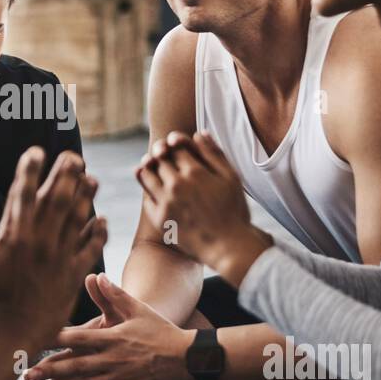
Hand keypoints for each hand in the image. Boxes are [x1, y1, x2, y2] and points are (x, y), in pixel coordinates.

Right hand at [0, 148, 106, 335]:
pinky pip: (90, 247)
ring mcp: (59, 256)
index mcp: (14, 235)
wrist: (11, 334)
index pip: (23, 193)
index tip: (36, 150)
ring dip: (85, 195)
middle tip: (73, 156)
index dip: (30, 169)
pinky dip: (97, 231)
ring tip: (91, 178)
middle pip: (56, 198)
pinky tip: (101, 219)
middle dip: (65, 174)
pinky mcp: (74, 273)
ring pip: (77, 218)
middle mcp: (40, 241)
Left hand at [23, 274, 193, 379]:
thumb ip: (114, 295)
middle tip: (25, 375)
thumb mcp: (139, 310)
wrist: (187, 362)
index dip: (52, 339)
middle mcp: (111, 360)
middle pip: (73, 366)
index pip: (76, 338)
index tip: (32, 340)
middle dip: (47, 370)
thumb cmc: (162, 332)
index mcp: (112, 337)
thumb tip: (96, 275)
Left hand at [137, 131, 259, 270]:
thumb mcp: (231, 178)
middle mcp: (176, 184)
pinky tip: (153, 187)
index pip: (176, 146)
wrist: (228, 246)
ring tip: (152, 164)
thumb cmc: (233, 211)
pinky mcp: (159, 218)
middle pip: (159, 158)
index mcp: (194, 171)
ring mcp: (165, 202)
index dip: (175, 141)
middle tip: (162, 151)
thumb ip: (214, 154)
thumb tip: (199, 133)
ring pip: (146, 174)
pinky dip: (148, 189)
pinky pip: (147, 197)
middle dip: (160, 151)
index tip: (175, 143)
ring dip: (148, 165)